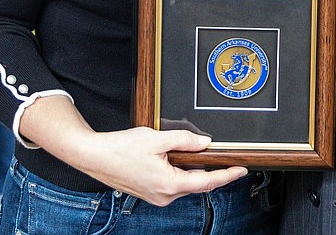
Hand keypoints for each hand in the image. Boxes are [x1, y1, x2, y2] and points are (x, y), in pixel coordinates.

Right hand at [19, 95, 246, 205]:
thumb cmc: (121, 148)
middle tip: (221, 156)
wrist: (94, 156)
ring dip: (190, 170)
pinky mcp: (149, 193)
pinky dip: (178, 172)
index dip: (227, 176)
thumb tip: (204, 143)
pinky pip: (171, 184)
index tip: (241, 170)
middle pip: (197, 183)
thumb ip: (185, 140)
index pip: (207, 182)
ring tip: (188, 152)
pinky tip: (173, 159)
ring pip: (183, 183)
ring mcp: (156, 196)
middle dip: (209, 170)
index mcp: (169, 184)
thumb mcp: (157, 138)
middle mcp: (164, 195)